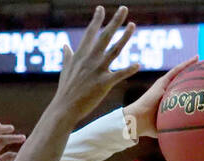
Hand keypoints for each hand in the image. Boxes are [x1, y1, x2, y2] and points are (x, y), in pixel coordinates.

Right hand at [55, 6, 138, 123]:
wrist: (64, 108)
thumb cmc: (65, 91)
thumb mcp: (65, 69)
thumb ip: (68, 56)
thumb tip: (65, 45)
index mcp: (81, 55)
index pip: (90, 32)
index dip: (96, 20)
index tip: (101, 8)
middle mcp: (90, 59)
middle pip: (105, 36)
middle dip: (115, 21)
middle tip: (124, 8)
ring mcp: (97, 70)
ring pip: (114, 50)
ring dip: (124, 37)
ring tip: (132, 25)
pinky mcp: (103, 84)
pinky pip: (119, 75)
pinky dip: (128, 70)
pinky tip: (138, 65)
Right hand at [123, 56, 197, 137]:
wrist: (137, 119)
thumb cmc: (147, 126)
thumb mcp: (164, 126)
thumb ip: (172, 127)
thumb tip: (183, 137)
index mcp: (165, 99)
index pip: (179, 91)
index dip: (188, 87)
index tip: (198, 84)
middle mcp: (165, 90)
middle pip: (180, 80)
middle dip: (190, 74)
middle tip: (202, 69)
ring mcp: (163, 85)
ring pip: (179, 73)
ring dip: (189, 65)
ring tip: (200, 59)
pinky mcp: (162, 82)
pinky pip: (176, 70)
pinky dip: (186, 64)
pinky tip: (196, 59)